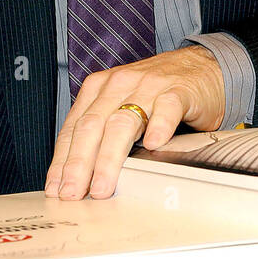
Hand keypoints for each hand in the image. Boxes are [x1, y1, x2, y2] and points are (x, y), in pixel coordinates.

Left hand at [44, 44, 224, 201]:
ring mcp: (148, 86)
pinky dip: (159, 126)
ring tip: (102, 185)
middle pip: (92, 126)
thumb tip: (82, 177)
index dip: (62, 160)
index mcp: (99, 89)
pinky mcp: (178, 90)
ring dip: (108, 158)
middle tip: (72, 192)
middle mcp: (119, 85)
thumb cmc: (158, 92)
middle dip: (78, 164)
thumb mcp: (122, 106)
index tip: (55, 187)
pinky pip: (166, 108)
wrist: (202, 66)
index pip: (74, 128)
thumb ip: (103, 133)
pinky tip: (154, 145)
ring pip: (122, 122)